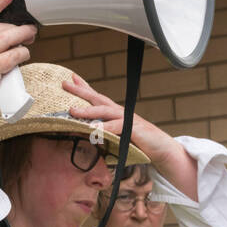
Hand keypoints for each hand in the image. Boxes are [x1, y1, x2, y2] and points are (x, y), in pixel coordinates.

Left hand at [62, 73, 182, 168]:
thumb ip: (105, 136)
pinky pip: (117, 127)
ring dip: (88, 110)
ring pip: (105, 111)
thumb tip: (90, 138)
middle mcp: (120, 112)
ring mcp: (128, 119)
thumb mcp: (118, 139)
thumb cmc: (139, 144)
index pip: (98, 97)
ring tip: (73, 110)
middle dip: (81, 91)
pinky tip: (94, 130)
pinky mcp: (134, 129)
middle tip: (65, 83)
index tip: (70, 78)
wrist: (161, 149)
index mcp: (116, 113)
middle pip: (98, 98)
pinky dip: (105, 128)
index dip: (84, 87)